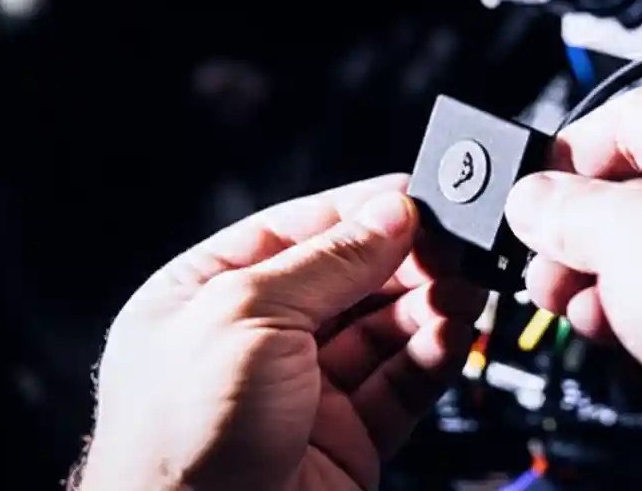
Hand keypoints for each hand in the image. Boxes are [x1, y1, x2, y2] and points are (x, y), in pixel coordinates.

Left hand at [79, 174, 484, 490]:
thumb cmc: (176, 444)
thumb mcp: (245, 317)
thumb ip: (326, 261)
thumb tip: (388, 214)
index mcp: (207, 296)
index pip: (298, 231)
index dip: (361, 211)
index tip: (419, 196)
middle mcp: (255, 341)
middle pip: (350, 279)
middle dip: (405, 259)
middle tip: (455, 244)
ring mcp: (302, 392)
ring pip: (383, 331)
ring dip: (430, 304)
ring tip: (465, 287)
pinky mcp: (345, 440)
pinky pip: (400, 383)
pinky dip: (434, 355)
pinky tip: (455, 331)